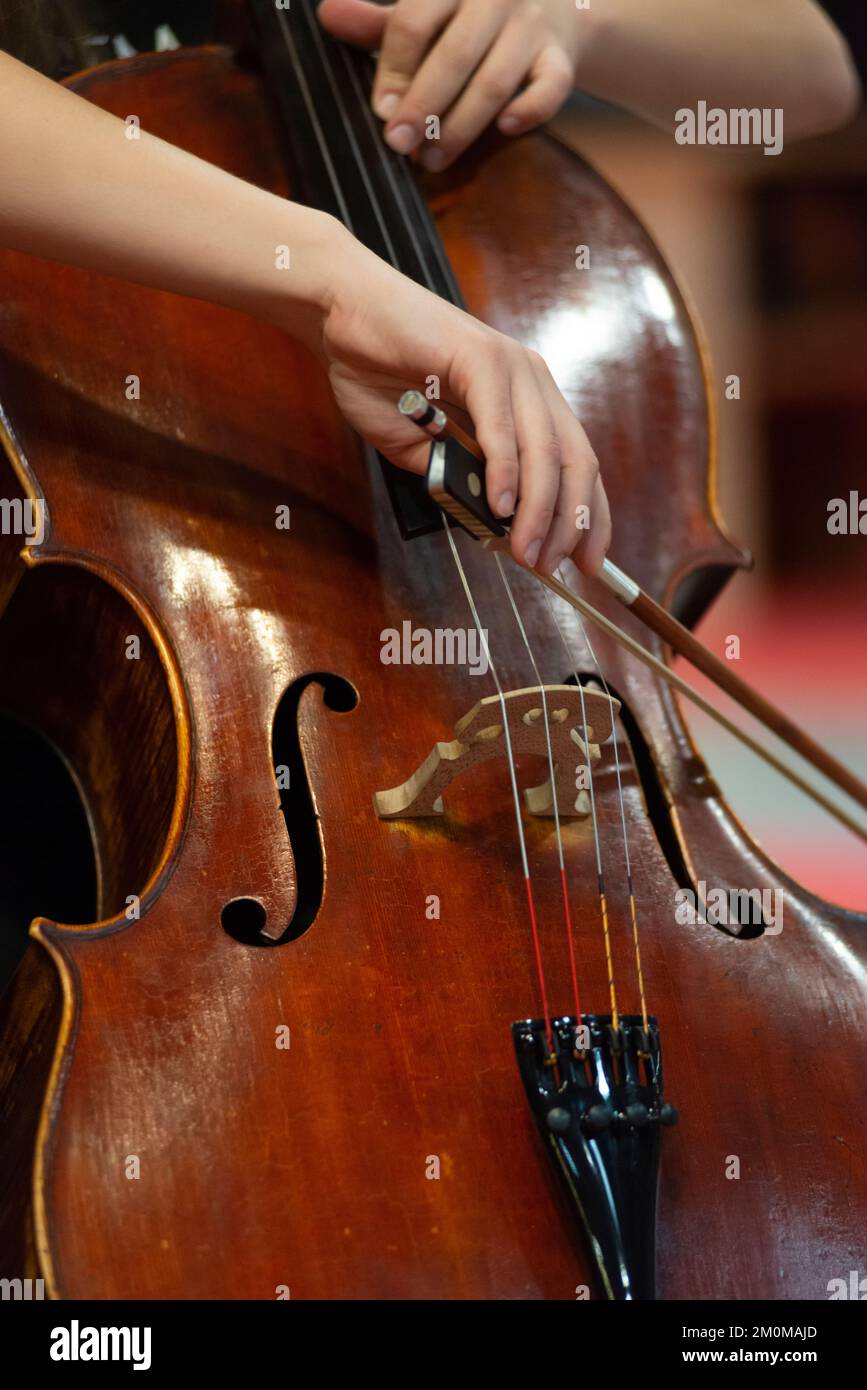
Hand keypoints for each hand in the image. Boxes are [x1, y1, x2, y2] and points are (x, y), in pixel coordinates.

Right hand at [307, 228, 609, 576]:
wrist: (340, 314)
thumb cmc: (377, 374)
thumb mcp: (420, 448)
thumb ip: (455, 478)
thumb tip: (486, 520)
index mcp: (527, 399)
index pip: (576, 463)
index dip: (588, 516)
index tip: (587, 563)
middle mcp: (530, 380)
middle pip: (575, 461)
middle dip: (570, 523)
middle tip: (552, 567)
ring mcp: (510, 366)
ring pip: (545, 450)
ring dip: (538, 510)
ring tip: (526, 551)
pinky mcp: (480, 357)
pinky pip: (503, 426)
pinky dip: (505, 472)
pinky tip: (501, 507)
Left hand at [318, 0, 582, 170]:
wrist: (556, 3)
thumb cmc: (471, 13)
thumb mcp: (428, 9)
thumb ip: (379, 21)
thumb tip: (328, 14)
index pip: (415, 21)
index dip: (395, 69)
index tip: (382, 111)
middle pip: (454, 56)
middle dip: (423, 106)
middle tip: (399, 144)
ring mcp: (532, 26)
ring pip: (494, 82)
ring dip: (461, 127)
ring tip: (432, 159)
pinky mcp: (561, 56)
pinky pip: (550, 88)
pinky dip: (528, 110)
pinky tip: (504, 129)